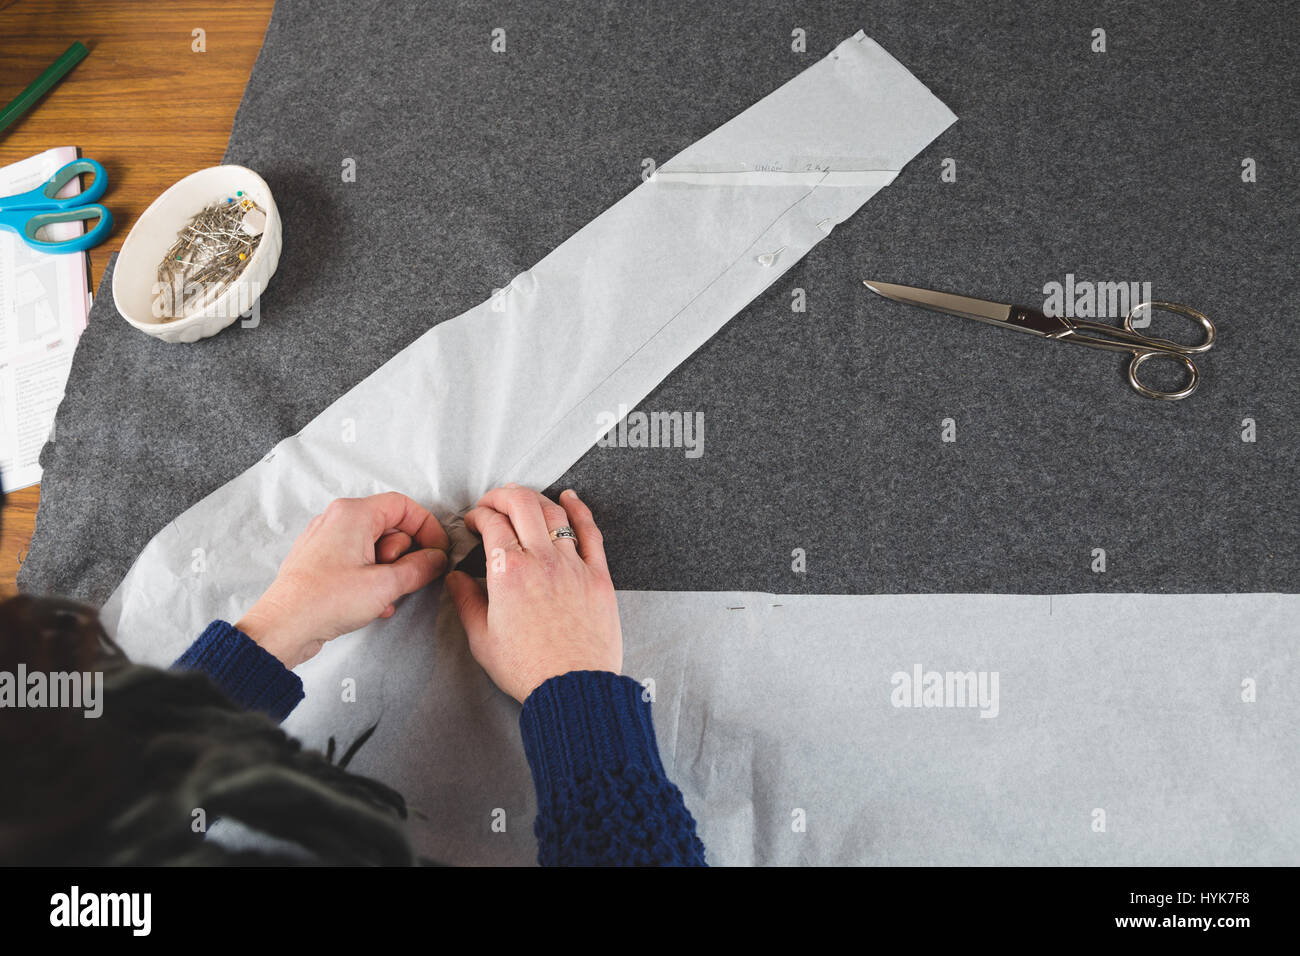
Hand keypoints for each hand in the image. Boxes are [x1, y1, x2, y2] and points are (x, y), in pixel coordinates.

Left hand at [237, 492, 449, 667]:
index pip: (403, 506)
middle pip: (390, 527)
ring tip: (380, 595)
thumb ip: (420, 568)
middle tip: (400, 578)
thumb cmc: (324, 600)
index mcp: (353, 514)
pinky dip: (371, 578)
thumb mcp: (386, 585)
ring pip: (375, 547)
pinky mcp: (321, 561)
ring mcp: (327, 540)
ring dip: (387, 572)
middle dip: (402, 556)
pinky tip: (372, 603)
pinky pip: (358, 561)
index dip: (426, 527)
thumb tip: (436, 559)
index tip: (437, 551)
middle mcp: (337, 520)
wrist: (284, 626)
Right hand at [445, 485, 620, 703]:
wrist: (573, 688)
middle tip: (493, 501)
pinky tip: (571, 499)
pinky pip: (590, 531)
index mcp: (508, 572)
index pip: (492, 524)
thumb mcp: (482, 639)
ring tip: (523, 498)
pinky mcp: (597, 575)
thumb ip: (466, 601)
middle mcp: (541, 560)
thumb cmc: (528, 669)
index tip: (475, 521)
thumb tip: (455, 579)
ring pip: (554, 512)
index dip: (479, 515)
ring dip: (535, 498)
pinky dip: (579, 509)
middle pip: (522, 504)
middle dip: (502, 495)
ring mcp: (572, 564)